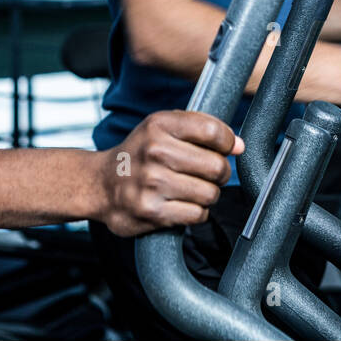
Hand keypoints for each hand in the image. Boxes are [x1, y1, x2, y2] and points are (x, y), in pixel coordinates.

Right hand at [94, 111, 242, 236]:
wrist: (101, 184)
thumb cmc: (139, 154)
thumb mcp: (160, 128)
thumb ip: (200, 128)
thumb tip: (239, 145)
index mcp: (159, 125)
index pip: (213, 131)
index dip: (228, 142)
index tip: (226, 148)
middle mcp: (155, 152)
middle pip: (217, 166)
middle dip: (219, 173)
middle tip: (207, 174)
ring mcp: (152, 183)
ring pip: (210, 193)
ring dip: (206, 195)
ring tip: (190, 189)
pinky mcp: (152, 211)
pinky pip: (197, 214)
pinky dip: (195, 212)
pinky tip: (181, 204)